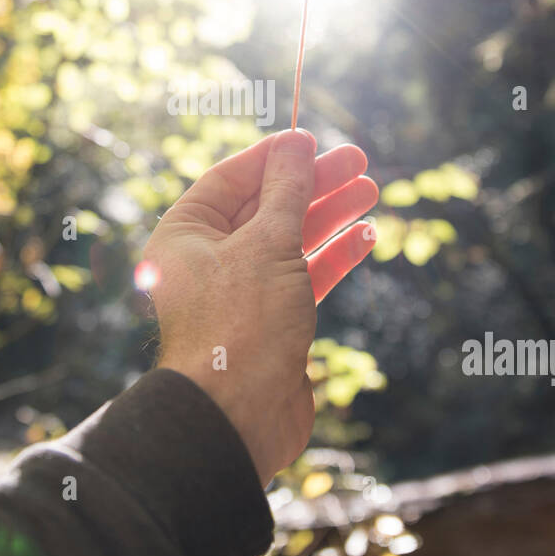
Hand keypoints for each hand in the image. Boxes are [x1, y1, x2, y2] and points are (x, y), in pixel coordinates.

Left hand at [144, 130, 378, 484]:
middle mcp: (207, 261)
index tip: (312, 139)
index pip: (230, 179)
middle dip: (312, 184)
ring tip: (370, 191)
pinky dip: (333, 256)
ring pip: (289, 241)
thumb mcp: (268, 242)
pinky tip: (366, 236)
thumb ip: (287, 191)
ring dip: (329, 216)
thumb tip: (296, 144)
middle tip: (358, 162)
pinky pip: (303, 278)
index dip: (273, 157)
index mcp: (184, 235)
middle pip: (265, 207)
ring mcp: (240, 293)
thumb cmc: (241, 322)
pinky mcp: (271, 323)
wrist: (240, 416)